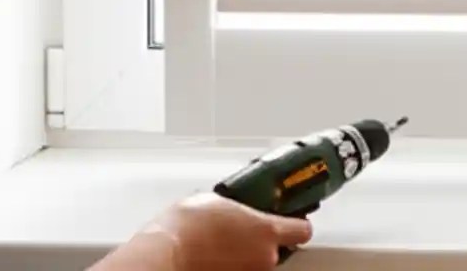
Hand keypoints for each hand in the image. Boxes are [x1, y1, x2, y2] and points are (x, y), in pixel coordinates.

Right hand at [102, 193, 313, 270]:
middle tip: (242, 232)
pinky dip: (232, 267)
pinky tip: (214, 259)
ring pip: (257, 264)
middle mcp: (264, 258)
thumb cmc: (186, 229)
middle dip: (263, 242)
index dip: (297, 223)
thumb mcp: (216, 201)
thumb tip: (235, 209)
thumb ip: (238, 207)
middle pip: (278, 249)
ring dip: (246, 256)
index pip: (302, 230)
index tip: (292, 219)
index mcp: (267, 231)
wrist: (164, 256)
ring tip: (221, 246)